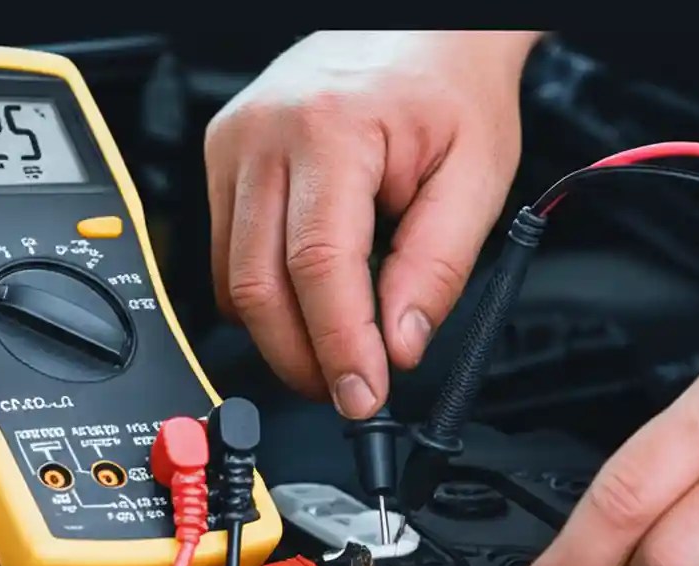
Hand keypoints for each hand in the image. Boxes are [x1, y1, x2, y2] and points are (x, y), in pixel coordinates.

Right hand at [205, 31, 539, 417]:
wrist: (417, 30)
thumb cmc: (447, 85)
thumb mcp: (475, 175)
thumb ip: (438, 266)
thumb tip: (398, 345)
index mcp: (330, 129)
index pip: (319, 266)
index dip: (339, 346)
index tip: (363, 395)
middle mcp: (264, 135)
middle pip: (258, 285)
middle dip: (302, 358)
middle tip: (350, 390)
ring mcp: (233, 146)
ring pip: (233, 280)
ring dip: (282, 335)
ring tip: (336, 352)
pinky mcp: (222, 160)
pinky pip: (229, 255)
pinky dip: (267, 297)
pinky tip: (310, 301)